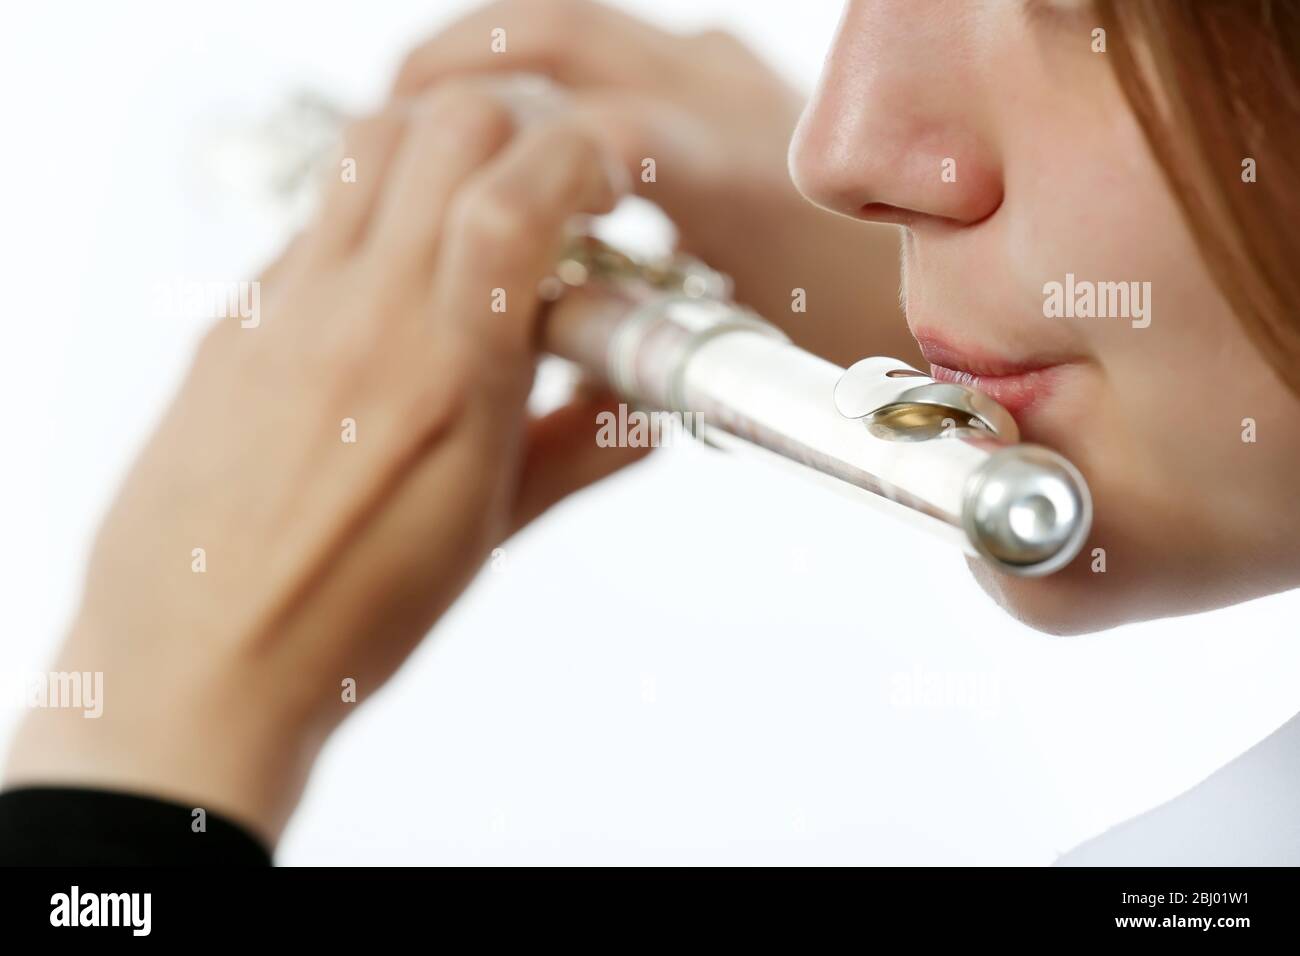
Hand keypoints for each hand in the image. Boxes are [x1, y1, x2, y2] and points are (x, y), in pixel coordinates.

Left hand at [4, 87, 639, 841]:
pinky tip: (386, 296)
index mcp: (446, 376)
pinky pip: (309, 224)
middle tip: (542, 196)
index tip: (603, 189)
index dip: (579, 161)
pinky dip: (368, 222)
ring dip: (437, 153)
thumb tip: (637, 414)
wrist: (194, 661)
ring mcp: (285, 308)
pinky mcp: (233, 321)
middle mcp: (363, 316)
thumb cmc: (345, 618)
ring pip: (367, 148)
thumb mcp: (483, 537)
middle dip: (517, 135)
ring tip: (464, 224)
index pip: (517, 193)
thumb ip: (573, 454)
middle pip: (444, 128)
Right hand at [393, 0, 918, 366]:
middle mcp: (730, 99)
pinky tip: (539, 118)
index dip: (491, 149)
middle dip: (460, 61)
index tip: (429, 186)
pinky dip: (567, 67)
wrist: (975, 280)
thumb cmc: (867, 343)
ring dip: (508, 53)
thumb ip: (633, 360)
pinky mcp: (744, 82)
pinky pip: (638, 45)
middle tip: (392, 109)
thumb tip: (537, 355)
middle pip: (561, 32)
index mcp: (730, 170)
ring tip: (442, 104)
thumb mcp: (743, 366)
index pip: (582, 124)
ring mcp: (739, 78)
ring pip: (595, 24)